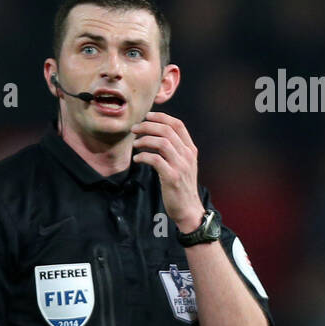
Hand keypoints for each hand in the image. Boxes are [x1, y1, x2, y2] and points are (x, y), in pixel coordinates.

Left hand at [131, 112, 204, 231]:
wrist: (188, 209)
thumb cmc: (180, 186)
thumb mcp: (182, 164)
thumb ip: (173, 150)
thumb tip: (154, 135)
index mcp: (190, 149)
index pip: (178, 125)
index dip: (162, 117)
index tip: (147, 116)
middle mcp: (187, 155)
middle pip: (167, 131)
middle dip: (148, 126)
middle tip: (134, 129)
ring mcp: (181, 166)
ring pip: (162, 143)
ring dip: (144, 140)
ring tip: (135, 144)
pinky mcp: (172, 177)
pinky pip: (155, 160)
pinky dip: (143, 156)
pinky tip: (137, 159)